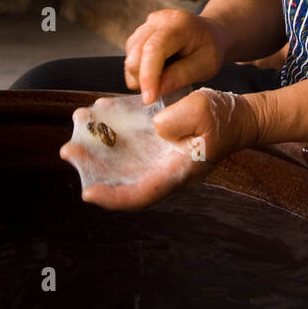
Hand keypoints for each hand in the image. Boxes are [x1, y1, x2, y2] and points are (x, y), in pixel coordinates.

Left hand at [59, 87, 259, 210]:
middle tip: (69, 151)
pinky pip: (129, 148)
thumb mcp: (202, 111)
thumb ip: (177, 120)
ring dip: (98, 150)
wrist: (238, 118)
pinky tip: (98, 114)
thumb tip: (155, 128)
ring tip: (77, 125)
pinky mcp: (156, 148)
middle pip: (124, 182)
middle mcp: (164, 173)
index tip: (88, 193)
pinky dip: (112, 135)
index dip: (113, 197)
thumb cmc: (223, 117)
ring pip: (122, 165)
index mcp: (177, 173)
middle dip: (94, 171)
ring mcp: (159, 162)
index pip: (141, 195)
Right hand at [124, 10, 226, 104]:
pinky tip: (156, 72)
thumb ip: (182, 76)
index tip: (149, 99)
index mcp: (179, 25)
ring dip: (140, 76)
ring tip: (161, 80)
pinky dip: (139, 69)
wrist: (208, 34)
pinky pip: (131, 54)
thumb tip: (158, 89)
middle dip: (142, 80)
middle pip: (136, 54)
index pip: (154, 49)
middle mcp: (158, 20)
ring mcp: (146, 24)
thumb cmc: (209, 49)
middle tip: (157, 95)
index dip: (148, 76)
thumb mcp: (206, 66)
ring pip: (130, 56)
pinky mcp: (140, 32)